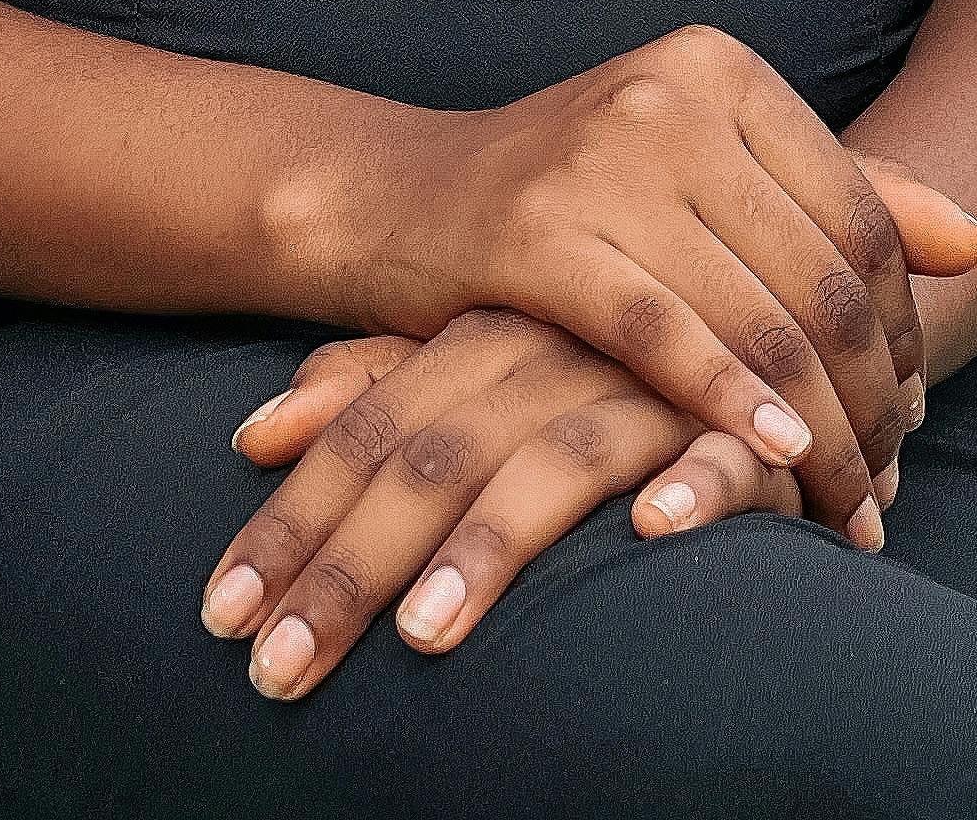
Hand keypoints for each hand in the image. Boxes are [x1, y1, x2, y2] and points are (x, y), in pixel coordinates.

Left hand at [201, 309, 812, 699]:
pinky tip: (654, 529)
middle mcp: (557, 353)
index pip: (364, 431)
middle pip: (433, 456)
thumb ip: (377, 386)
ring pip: (557, 458)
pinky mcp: (752, 423)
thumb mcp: (481, 370)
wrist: (756, 303)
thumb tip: (250, 432)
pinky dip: (694, 486)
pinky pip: (722, 450)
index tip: (219, 616)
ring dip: (491, 548)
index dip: (291, 520)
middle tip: (278, 672)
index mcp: (484, 337)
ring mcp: (652, 384)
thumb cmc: (599, 361)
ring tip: (423, 639)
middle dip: (348, 566)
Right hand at [335, 31, 976, 540]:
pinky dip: (727, 405)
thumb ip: (834, 193)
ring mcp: (603, 156)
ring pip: (755, 315)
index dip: (903, 332)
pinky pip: (663, 335)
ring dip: (816, 432)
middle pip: (819, 274)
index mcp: (721, 67)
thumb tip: (975, 242)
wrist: (397, 199)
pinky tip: (770, 464)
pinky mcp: (539, 232)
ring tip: (847, 508)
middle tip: (888, 486)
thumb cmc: (569, 198)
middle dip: (871, 400)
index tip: (914, 419)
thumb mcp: (699, 171)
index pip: (861, 217)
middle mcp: (672, 93)